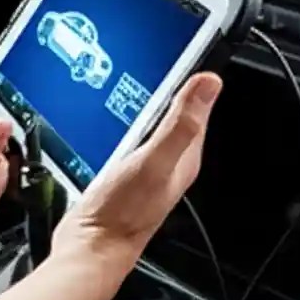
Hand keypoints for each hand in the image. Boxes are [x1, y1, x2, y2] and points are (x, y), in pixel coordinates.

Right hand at [52, 72, 222, 268]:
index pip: (199, 110)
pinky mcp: (124, 173)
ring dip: (149, 105)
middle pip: (177, 117)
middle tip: (164, 60)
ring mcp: (147, 169)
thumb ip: (180, 123)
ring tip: (142, 80)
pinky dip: (128, 122)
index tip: (190, 52)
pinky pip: (132, 139)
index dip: (196, 82)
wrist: (90, 247)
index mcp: (184, 158)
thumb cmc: (122, 213)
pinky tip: (115, 117)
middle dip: (171, 89)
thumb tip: (209, 84)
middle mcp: (170, 163)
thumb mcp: (152, 161)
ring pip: (154, 126)